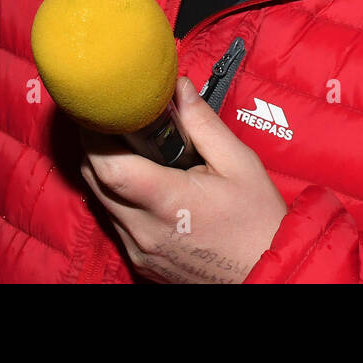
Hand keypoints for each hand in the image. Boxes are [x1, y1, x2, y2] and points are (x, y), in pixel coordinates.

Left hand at [79, 78, 287, 282]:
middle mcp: (144, 230)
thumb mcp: (239, 162)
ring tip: (131, 147)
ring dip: (107, 171)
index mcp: (167, 201)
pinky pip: (116, 222)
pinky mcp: (141, 261)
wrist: (266, 275)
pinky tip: (144, 181)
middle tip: (116, 119)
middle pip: (96, 180)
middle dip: (97, 145)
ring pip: (102, 201)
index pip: (108, 165)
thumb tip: (179, 88)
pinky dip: (119, 197)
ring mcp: (139, 249)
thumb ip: (203, 123)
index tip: (105, 109)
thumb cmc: (258, 221)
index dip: (96, 133)